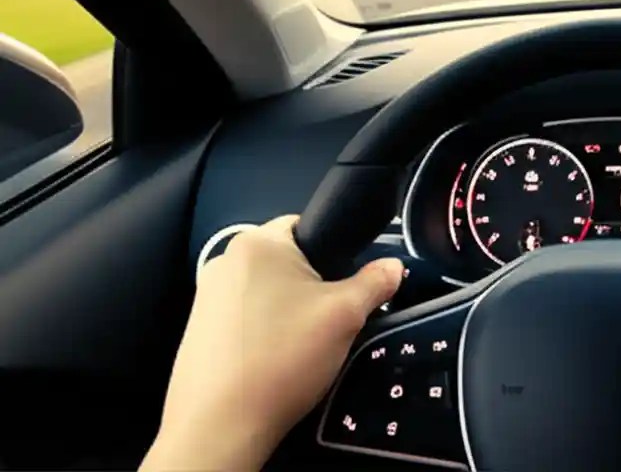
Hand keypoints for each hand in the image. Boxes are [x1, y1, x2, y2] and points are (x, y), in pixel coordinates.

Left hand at [142, 216, 402, 470]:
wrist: (221, 424)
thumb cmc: (283, 356)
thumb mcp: (346, 315)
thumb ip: (374, 283)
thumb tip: (393, 266)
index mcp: (257, 243)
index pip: (307, 226)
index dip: (336, 253)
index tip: (348, 286)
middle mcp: (224, 260)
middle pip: (287, 264)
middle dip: (313, 288)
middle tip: (333, 320)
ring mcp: (205, 298)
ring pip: (267, 295)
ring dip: (289, 313)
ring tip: (304, 347)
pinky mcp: (197, 332)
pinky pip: (245, 321)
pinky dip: (265, 335)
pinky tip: (276, 362)